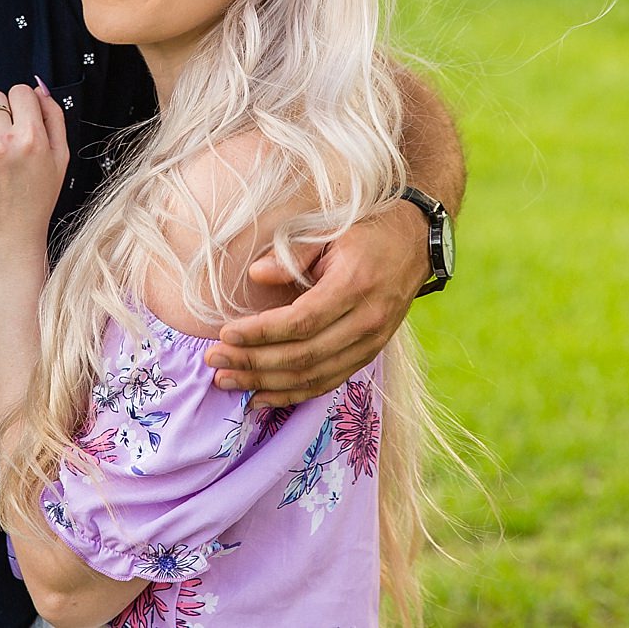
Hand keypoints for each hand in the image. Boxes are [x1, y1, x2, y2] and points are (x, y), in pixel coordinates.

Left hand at [0, 81, 69, 264]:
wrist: (6, 239)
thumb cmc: (36, 199)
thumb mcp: (59, 159)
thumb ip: (54, 118)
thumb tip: (38, 88)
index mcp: (31, 138)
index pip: (20, 91)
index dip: (21, 104)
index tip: (20, 120)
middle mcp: (1, 142)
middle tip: (2, 138)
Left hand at [205, 200, 427, 407]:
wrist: (414, 244)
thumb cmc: (366, 232)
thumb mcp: (330, 231)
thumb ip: (293, 254)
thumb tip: (255, 275)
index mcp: (354, 286)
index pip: (301, 321)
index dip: (261, 333)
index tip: (225, 334)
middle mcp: (367, 321)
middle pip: (304, 355)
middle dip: (254, 362)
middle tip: (214, 361)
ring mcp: (371, 343)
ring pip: (314, 376)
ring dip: (267, 383)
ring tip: (227, 381)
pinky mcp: (369, 354)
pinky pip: (328, 383)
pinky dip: (293, 395)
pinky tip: (261, 397)